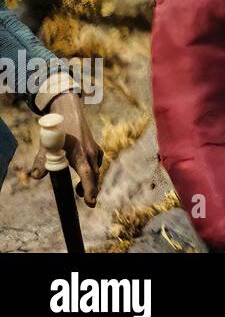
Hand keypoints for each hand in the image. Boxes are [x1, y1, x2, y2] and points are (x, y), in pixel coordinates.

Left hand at [30, 91, 101, 206]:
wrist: (70, 113)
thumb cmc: (59, 130)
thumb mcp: (47, 145)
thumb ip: (42, 161)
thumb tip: (36, 176)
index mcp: (81, 154)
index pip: (88, 175)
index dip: (90, 189)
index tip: (91, 203)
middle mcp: (91, 153)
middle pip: (94, 176)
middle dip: (91, 189)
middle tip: (88, 202)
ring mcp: (95, 151)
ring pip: (95, 171)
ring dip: (90, 182)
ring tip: (80, 191)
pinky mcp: (96, 149)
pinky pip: (95, 165)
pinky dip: (91, 173)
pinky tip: (83, 175)